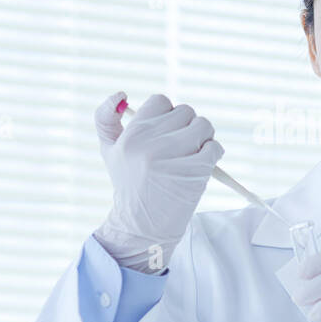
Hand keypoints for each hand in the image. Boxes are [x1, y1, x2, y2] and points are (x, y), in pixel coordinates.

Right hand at [93, 92, 223, 272]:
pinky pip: (215, 147)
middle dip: (187, 127)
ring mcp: (174, 157)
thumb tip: (121, 95)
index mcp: (132, 134)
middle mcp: (151, 143)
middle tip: (179, 147)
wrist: (141, 226)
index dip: (167, 116)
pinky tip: (200, 166)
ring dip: (203, 137)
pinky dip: (213, 154)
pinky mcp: (195, 171)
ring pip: (204, 125)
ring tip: (191, 154)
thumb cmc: (128, 184)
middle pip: (186, 112)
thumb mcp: (109, 151)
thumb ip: (105, 119)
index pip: (161, 101)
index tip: (163, 133)